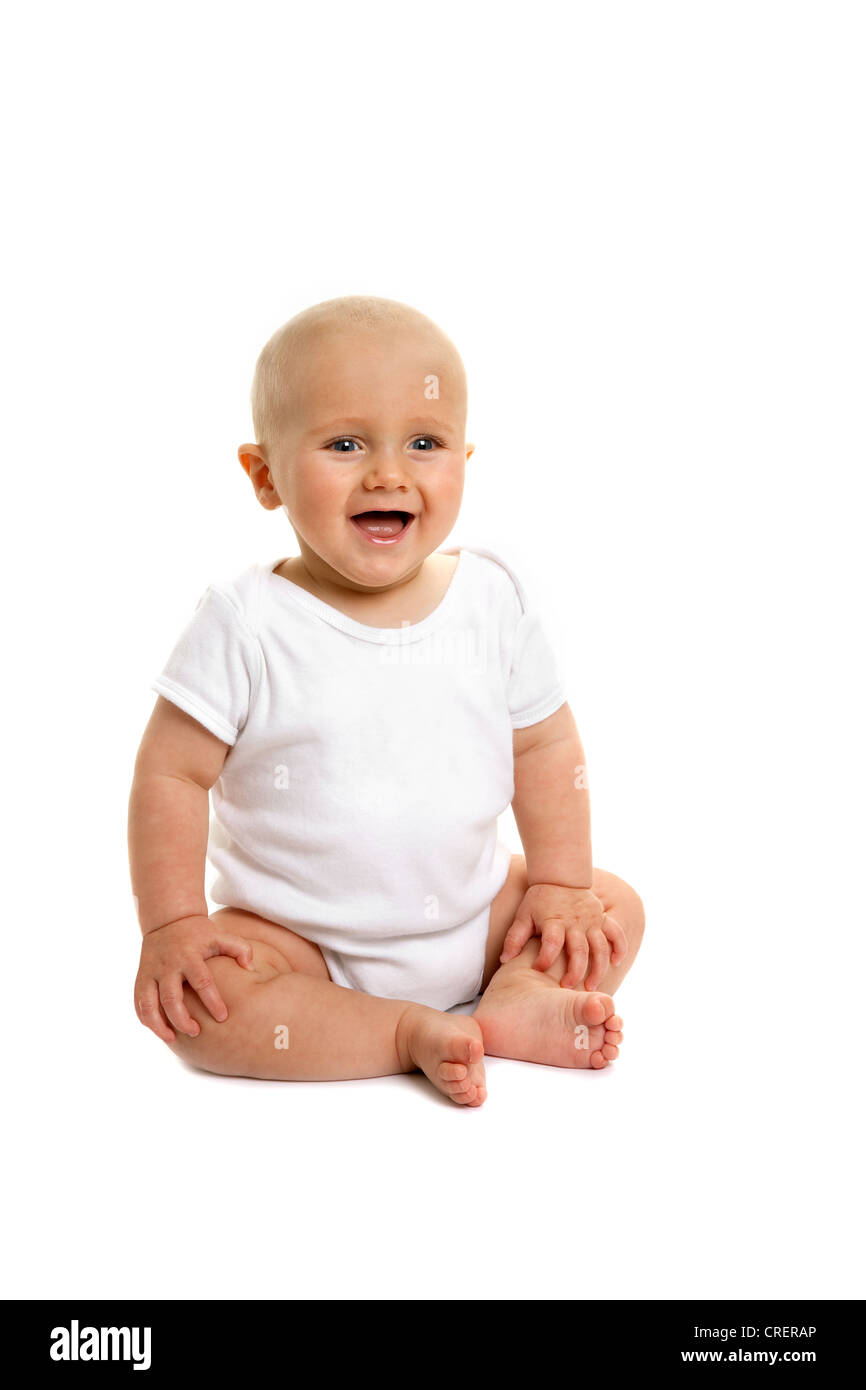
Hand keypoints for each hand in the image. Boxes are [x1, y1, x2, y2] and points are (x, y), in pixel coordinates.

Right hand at [134, 915, 254, 1042]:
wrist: (167, 920)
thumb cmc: (199, 933)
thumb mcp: (221, 935)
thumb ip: (240, 949)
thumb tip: (250, 969)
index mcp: (189, 956)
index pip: (202, 982)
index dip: (212, 1001)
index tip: (222, 1017)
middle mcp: (168, 966)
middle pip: (172, 998)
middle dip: (182, 1019)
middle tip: (196, 1032)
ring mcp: (151, 972)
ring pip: (149, 1004)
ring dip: (159, 1025)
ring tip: (173, 1039)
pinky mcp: (141, 978)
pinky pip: (139, 1003)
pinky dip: (146, 1020)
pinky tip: (160, 1030)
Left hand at [499, 884, 627, 990]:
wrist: (561, 876)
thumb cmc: (539, 900)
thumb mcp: (523, 916)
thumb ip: (515, 938)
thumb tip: (504, 960)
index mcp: (554, 921)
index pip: (552, 943)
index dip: (545, 959)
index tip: (538, 970)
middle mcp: (575, 922)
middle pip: (579, 950)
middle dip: (574, 972)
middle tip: (568, 989)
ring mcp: (592, 920)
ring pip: (600, 947)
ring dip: (598, 968)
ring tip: (591, 987)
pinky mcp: (602, 918)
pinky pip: (616, 934)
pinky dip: (619, 948)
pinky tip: (616, 962)